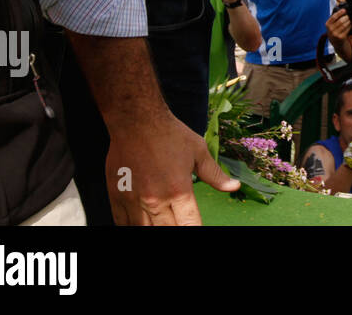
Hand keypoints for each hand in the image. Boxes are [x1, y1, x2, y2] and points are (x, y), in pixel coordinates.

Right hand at [106, 111, 238, 224]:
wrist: (136, 121)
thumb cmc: (169, 134)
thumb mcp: (198, 151)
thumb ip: (214, 175)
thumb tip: (234, 187)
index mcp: (178, 190)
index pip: (190, 225)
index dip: (196, 230)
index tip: (197, 227)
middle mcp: (155, 200)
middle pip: (167, 230)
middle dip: (176, 229)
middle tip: (179, 221)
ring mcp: (133, 201)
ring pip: (143, 230)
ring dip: (154, 229)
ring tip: (162, 221)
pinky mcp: (116, 197)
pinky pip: (121, 222)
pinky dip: (132, 226)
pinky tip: (142, 223)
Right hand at [326, 6, 351, 43]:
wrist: (335, 41)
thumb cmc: (334, 30)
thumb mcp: (331, 24)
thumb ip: (334, 18)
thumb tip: (342, 9)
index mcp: (327, 24)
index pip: (334, 17)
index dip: (340, 12)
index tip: (345, 10)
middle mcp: (330, 30)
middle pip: (340, 21)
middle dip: (346, 17)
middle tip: (349, 15)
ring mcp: (335, 34)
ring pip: (344, 25)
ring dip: (349, 21)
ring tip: (350, 19)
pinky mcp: (341, 37)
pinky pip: (347, 29)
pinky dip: (350, 26)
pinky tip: (351, 24)